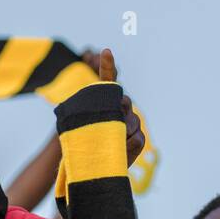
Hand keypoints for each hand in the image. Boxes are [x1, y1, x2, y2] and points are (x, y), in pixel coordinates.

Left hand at [84, 48, 145, 167]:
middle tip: (108, 124)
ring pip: (132, 122)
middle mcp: (119, 109)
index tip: (105, 51)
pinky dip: (127, 147)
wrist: (93, 167)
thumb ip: (95, 118)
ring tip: (109, 144)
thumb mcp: (81, 130)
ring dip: (120, 135)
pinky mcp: (138, 138)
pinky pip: (137, 139)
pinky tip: (120, 151)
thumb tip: (116, 114)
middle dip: (118, 112)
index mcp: (103, 103)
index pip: (107, 81)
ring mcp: (131, 123)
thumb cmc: (84, 146)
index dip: (107, 65)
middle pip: (124, 102)